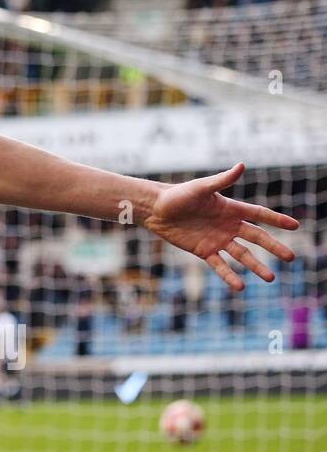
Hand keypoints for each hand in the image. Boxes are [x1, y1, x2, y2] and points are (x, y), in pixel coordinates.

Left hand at [143, 163, 297, 290]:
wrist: (156, 209)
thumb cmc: (178, 194)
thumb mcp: (201, 188)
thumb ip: (222, 180)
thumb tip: (242, 165)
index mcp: (231, 209)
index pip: (259, 215)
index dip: (276, 220)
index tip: (295, 226)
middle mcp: (228, 226)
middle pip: (256, 238)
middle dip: (273, 247)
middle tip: (291, 257)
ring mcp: (218, 240)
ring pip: (242, 255)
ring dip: (256, 266)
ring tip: (270, 278)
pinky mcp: (204, 251)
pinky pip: (220, 265)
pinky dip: (229, 276)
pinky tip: (239, 287)